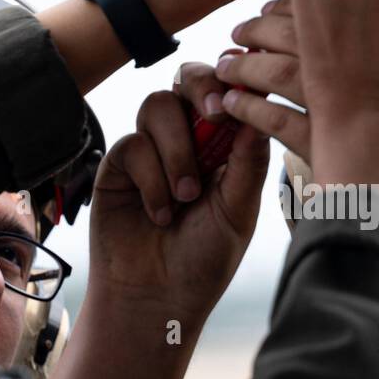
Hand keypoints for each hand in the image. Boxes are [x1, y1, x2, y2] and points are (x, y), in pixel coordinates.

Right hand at [89, 63, 268, 319]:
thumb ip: (248, 162)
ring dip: (178, 150)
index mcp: (226, 146)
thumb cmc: (204, 260)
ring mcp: (152, 150)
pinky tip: (160, 215)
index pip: (228, 93)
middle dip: (202, 88)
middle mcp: (189, 140)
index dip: (234, 81)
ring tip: (186, 197)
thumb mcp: (238, 211)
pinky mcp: (119, 166)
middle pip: (188, 80)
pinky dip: (151, 180)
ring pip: (158, 106)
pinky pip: (133, 145)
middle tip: (214, 112)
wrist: (157, 299)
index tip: (243, 91)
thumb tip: (259, 111)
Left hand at [205, 0, 378, 239]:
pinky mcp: (328, 145)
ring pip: (279, 72)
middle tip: (239, 30)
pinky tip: (232, 106)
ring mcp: (346, 106)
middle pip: (297, 33)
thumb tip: (366, 33)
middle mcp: (365, 69)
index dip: (291, 8)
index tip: (270, 8)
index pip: (329, 10)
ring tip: (226, 67)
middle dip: (259, 28)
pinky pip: (276, 120)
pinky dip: (250, 110)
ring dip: (246, 67)